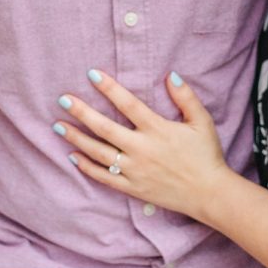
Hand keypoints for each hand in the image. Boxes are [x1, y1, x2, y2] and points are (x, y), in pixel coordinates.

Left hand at [56, 70, 230, 219]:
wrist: (208, 192)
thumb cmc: (206, 154)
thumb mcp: (202, 122)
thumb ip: (186, 98)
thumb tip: (171, 75)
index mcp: (158, 130)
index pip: (128, 104)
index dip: (109, 88)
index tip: (92, 75)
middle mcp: (142, 149)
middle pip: (105, 128)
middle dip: (81, 112)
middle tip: (63, 100)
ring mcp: (134, 170)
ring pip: (98, 152)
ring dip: (76, 138)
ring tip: (58, 126)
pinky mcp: (132, 187)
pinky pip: (103, 177)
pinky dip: (86, 167)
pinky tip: (73, 156)